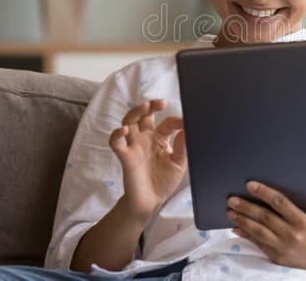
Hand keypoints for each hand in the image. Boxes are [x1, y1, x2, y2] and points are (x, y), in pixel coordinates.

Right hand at [108, 100, 186, 221]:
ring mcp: (135, 146)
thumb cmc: (164, 181)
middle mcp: (146, 138)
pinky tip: (124, 130)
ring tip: (145, 106)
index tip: (185, 123)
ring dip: (136, 112)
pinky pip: (116, 142)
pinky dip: (117, 134)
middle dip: (150, 106)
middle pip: (144, 115)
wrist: (150, 202)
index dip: (176, 121)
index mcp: (160, 138)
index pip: (168, 122)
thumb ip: (183, 147)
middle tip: (160, 103)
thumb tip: (189, 128)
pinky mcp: (125, 157)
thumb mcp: (179, 163)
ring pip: (129, 122)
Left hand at [227, 181, 305, 275]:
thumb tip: (267, 196)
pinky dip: (246, 235)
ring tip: (231, 212)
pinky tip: (237, 228)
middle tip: (232, 199)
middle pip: (265, 217)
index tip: (250, 185)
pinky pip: (258, 244)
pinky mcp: (278, 257)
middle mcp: (292, 234)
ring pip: (258, 231)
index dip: (263, 192)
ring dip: (242, 220)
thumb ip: (290, 209)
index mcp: (303, 220)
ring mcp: (284, 247)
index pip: (279, 202)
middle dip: (246, 207)